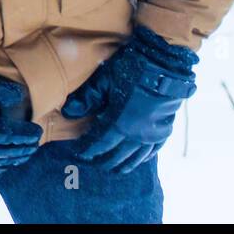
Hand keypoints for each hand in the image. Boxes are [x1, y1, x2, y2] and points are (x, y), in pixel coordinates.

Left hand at [61, 25, 196, 173]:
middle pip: (118, 154)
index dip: (89, 150)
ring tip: (116, 170)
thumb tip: (68, 112)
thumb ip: (86, 98)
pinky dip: (145, 156)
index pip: (100, 143)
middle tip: (94, 164)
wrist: (166, 63)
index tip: (80, 154)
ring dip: (125, 164)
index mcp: (120, 123)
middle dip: (104, 160)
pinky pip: (155, 149)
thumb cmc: (131, 69)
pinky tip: (141, 159)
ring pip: (137, 156)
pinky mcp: (166, 128)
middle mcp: (137, 133)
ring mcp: (154, 133)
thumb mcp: (104, 80)